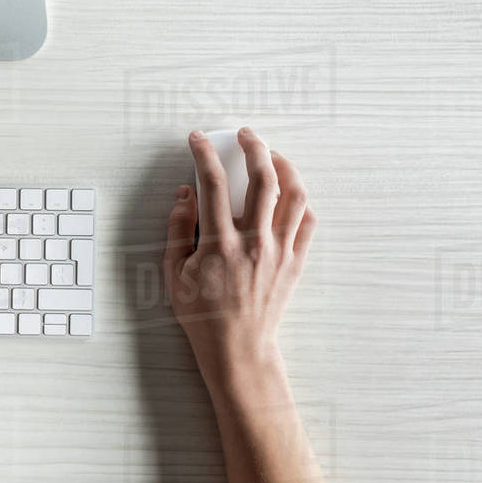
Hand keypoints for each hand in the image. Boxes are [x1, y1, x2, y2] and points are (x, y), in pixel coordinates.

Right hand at [162, 128, 315, 382]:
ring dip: (285, 168)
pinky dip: (300, 201)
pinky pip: (307, 221)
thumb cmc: (203, 313)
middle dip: (254, 147)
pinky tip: (288, 194)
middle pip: (262, 179)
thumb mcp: (174, 273)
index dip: (203, 154)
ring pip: (294, 195)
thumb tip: (185, 194)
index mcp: (219, 243)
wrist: (238, 347)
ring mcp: (279, 251)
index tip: (198, 139)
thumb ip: (177, 229)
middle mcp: (253, 242)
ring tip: (273, 157)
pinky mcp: (295, 262)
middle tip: (245, 135)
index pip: (211, 183)